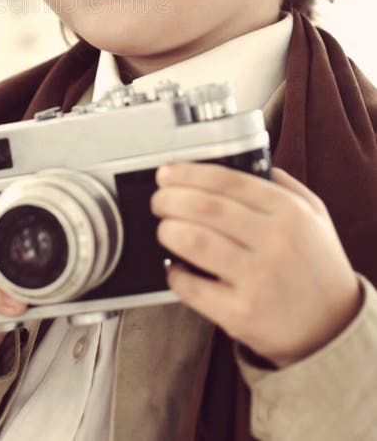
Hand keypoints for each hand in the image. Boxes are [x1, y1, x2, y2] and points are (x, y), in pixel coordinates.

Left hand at [151, 163, 361, 367]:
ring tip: (165, 229)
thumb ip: (281, 185)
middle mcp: (276, 242)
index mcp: (290, 212)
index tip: (167, 174)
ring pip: (194, 242)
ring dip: (168, 231)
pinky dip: (175, 274)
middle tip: (158, 201)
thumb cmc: (315, 268)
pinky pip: (193, 287)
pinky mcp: (241, 313)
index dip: (189, 173)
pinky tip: (175, 267)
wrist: (334, 329)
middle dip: (169, 200)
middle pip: (205, 208)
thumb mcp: (313, 215)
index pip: (227, 180)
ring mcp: (258, 279)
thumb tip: (241, 163)